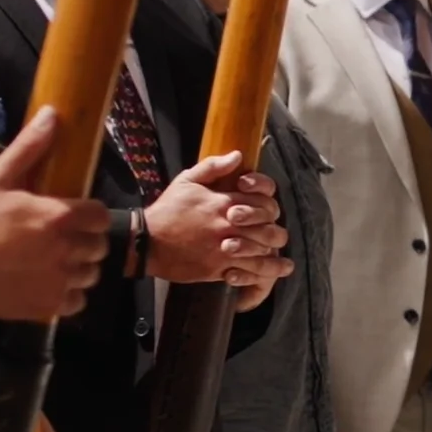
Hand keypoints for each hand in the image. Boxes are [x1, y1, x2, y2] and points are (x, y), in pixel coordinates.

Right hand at [0, 109, 108, 320]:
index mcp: (60, 216)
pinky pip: (77, 302)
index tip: (72, 216)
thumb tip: (53, 113)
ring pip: (90, 275)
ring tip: (52, 263)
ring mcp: (62, 281)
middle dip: (85, 242)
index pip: (101, 216)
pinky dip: (67, 296)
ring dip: (78, 269)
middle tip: (59, 239)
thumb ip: (29, 148)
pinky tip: (46, 284)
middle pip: (99, 247)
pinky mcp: (51, 306)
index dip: (89, 216)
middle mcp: (69, 249)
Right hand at [142, 153, 288, 288]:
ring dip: (274, 258)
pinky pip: (247, 273)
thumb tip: (238, 155)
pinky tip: (268, 277)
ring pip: (262, 254)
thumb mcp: (186, 180)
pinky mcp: (218, 269)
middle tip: (276, 235)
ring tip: (284, 264)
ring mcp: (224, 249)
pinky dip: (260, 275)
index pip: (262, 201)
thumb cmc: (167, 210)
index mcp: (224, 202)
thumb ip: (213, 167)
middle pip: (268, 229)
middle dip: (276, 232)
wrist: (146, 241)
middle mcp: (228, 226)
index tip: (269, 211)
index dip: (270, 206)